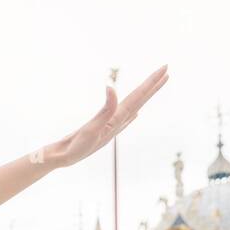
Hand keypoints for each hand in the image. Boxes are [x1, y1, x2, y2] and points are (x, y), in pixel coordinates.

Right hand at [42, 65, 168, 167]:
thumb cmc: (76, 148)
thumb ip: (105, 109)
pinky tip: (136, 112)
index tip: (165, 68)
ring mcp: (110, 126)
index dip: (151, 83)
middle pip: (139, 100)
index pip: (138, 98)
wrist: (62, 160)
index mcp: (116, 121)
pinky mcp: (102, 128)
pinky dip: (132, 109)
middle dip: (153, 85)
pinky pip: (122, 116)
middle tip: (166, 69)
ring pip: (133, 106)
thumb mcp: (92, 128)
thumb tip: (112, 87)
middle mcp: (117, 123)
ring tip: (154, 85)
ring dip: (144, 95)